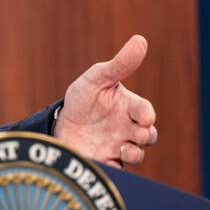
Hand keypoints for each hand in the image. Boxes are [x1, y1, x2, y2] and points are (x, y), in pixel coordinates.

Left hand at [53, 34, 157, 167]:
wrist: (61, 124)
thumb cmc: (84, 99)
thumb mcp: (97, 78)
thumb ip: (119, 64)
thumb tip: (140, 40)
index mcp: (128, 107)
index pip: (145, 111)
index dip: (146, 114)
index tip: (143, 116)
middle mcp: (127, 129)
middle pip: (148, 136)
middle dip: (146, 136)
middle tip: (137, 135)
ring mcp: (117, 147)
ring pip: (136, 155)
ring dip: (134, 154)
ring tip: (124, 150)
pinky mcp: (104, 162)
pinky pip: (115, 170)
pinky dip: (114, 168)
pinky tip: (105, 162)